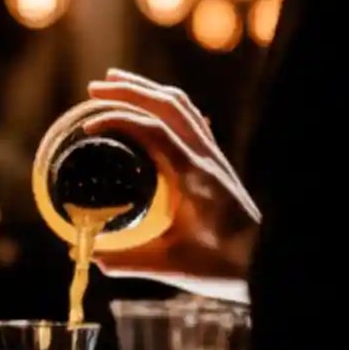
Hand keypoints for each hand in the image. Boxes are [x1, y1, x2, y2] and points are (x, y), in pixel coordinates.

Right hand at [84, 69, 260, 280]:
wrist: (262, 262)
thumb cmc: (221, 266)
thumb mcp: (170, 266)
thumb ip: (127, 261)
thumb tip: (89, 257)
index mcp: (194, 176)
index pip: (153, 130)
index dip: (118, 121)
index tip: (87, 129)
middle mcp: (206, 157)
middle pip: (168, 104)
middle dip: (128, 90)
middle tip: (93, 90)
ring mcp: (213, 155)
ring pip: (181, 105)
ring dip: (147, 90)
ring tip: (116, 83)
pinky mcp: (216, 161)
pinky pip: (191, 118)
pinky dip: (167, 104)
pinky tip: (153, 106)